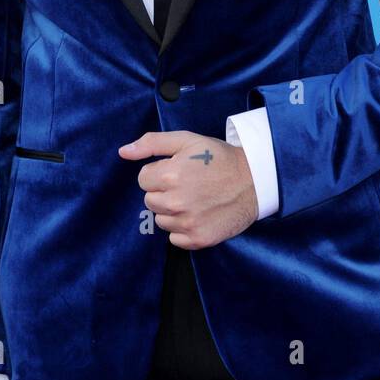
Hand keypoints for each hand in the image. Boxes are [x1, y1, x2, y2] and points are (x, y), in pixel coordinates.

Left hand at [118, 130, 258, 249]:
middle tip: (188, 184)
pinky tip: (200, 215)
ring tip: (196, 199)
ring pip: (161, 220)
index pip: (143, 179)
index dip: (160, 173)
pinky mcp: (198, 239)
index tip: (179, 171)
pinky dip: (183, 229)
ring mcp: (187, 223)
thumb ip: (151, 144)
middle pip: (150, 200)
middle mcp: (176, 201)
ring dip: (173, 211)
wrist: (255, 181)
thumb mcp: (186, 141)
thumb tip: (123, 152)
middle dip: (164, 192)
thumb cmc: (219, 158)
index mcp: (170, 175)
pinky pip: (174, 238)